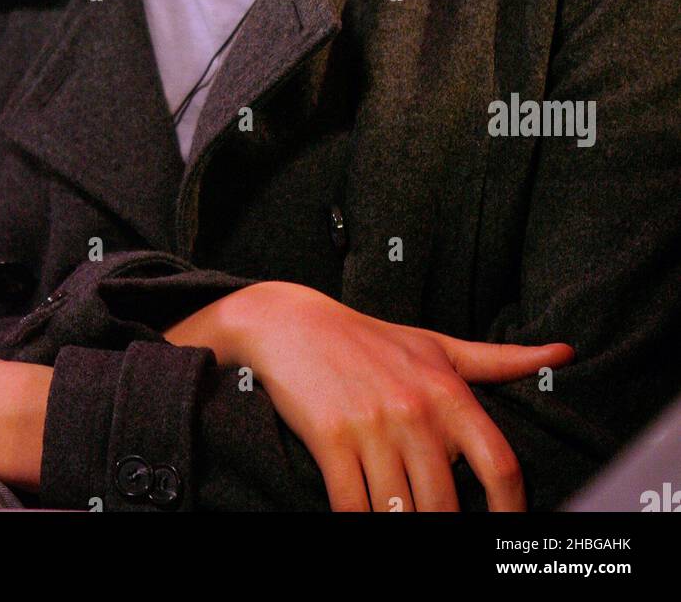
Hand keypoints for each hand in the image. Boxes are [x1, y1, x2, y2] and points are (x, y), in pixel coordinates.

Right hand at [165, 282, 574, 511]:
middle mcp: (416, 411)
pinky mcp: (332, 441)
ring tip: (400, 519)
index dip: (512, 512)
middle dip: (445, 527)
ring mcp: (373, 427)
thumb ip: (500, 360)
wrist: (294, 324)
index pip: (500, 465)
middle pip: (447, 506)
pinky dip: (359, 523)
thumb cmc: (372, 340)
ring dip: (400, 524)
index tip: (509, 533)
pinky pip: (354, 508)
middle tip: (438, 525)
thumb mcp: (438, 345)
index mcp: (448, 392)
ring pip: (401, 513)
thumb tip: (564, 352)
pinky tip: (364, 517)